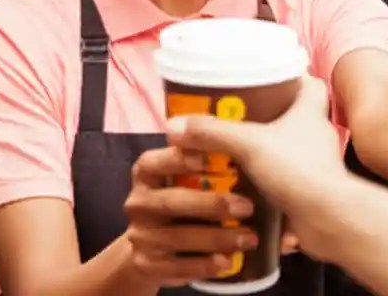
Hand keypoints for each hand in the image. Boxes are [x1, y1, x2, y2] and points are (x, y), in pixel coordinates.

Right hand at [123, 147, 257, 286]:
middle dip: (212, 205)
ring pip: (178, 238)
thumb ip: (201, 150)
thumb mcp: (189, 173)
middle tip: (246, 206)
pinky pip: (178, 266)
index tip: (210, 159)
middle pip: (172, 203)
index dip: (180, 160)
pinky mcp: (148, 264)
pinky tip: (228, 261)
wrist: (156, 246)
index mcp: (146, 173)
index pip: (156, 162)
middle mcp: (138, 202)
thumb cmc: (184, 198)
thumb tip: (210, 120)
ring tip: (248, 237)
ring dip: (217, 238)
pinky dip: (205, 264)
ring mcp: (141, 235)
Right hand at [165, 77, 346, 247]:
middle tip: (238, 117)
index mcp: (309, 113)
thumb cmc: (298, 172)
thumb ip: (212, 133)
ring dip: (266, 153)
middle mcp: (316, 136)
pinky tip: (245, 187)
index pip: (310, 84)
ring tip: (235, 152)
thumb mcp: (248, 144)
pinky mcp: (309, 192)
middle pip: (296, 117)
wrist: (328, 220)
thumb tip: (175, 125)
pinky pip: (285, 181)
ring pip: (289, 151)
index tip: (267, 78)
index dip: (292, 77)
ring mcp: (315, 166)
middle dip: (269, 117)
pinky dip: (268, 183)